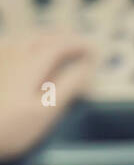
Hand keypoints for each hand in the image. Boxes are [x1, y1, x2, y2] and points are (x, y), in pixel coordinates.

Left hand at [0, 33, 94, 161]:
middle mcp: (14, 57)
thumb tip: (86, 67)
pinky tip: (23, 51)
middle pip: (40, 39)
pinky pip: (8, 47)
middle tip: (78, 43)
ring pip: (23, 40)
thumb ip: (67, 87)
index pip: (58, 47)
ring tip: (55, 42)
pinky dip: (23, 45)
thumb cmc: (13, 127)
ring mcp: (1, 62)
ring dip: (43, 38)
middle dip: (61, 38)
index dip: (78, 45)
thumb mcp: (47, 111)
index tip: (94, 49)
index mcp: (32, 66)